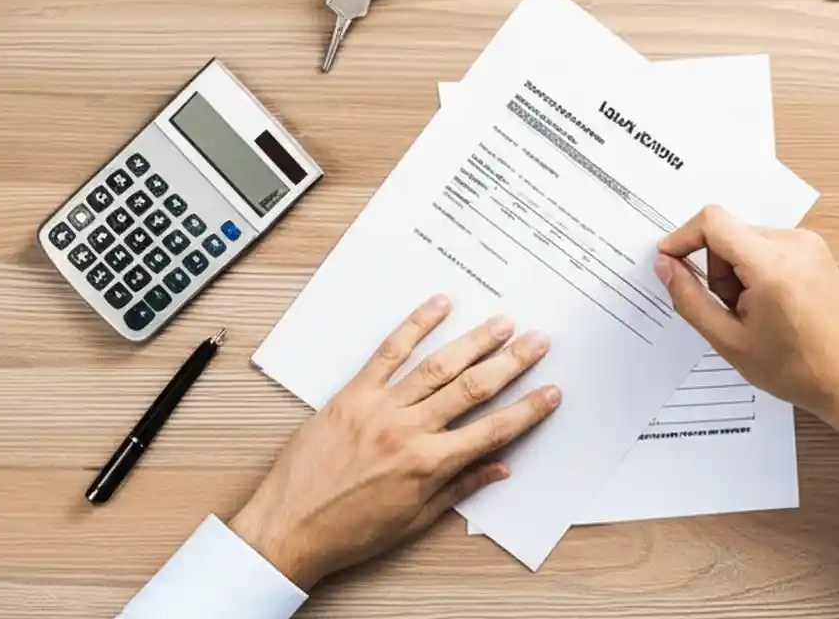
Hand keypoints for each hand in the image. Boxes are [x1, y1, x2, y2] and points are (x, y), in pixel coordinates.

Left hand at [229, 294, 559, 588]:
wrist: (287, 528)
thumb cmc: (348, 531)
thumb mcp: (413, 520)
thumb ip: (460, 487)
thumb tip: (500, 466)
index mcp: (428, 465)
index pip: (492, 431)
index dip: (527, 410)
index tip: (551, 393)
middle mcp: (408, 431)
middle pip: (472, 389)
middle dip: (511, 363)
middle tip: (537, 341)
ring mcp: (379, 408)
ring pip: (438, 366)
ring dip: (474, 342)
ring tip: (501, 323)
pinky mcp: (352, 395)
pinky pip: (388, 353)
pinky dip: (414, 327)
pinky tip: (438, 307)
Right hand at [654, 206, 838, 439]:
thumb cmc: (797, 368)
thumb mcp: (730, 340)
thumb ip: (690, 298)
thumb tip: (665, 266)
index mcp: (772, 265)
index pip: (713, 222)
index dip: (683, 237)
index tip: (670, 260)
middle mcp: (795, 245)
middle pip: (729, 234)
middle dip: (718, 270)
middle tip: (732, 312)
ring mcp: (810, 245)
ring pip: (747, 241)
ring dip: (739, 272)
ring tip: (756, 314)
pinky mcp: (817, 251)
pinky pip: (770, 247)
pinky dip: (759, 271)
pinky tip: (773, 306)